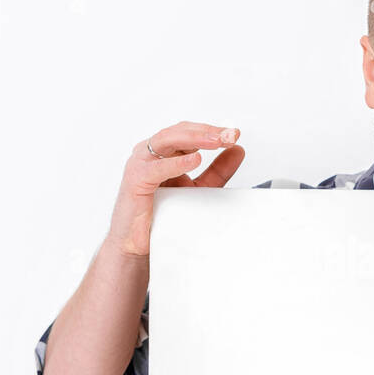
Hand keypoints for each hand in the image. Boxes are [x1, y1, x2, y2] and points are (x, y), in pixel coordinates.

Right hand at [107, 121, 244, 256]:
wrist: (138, 243)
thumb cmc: (160, 213)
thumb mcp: (198, 188)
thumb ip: (218, 170)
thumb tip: (238, 150)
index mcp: (165, 151)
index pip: (191, 132)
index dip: (213, 130)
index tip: (235, 134)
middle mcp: (151, 152)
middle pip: (181, 132)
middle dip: (208, 132)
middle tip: (230, 135)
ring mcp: (141, 163)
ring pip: (168, 140)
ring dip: (195, 139)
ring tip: (217, 141)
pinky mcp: (135, 180)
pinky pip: (156, 167)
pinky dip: (176, 163)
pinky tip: (195, 160)